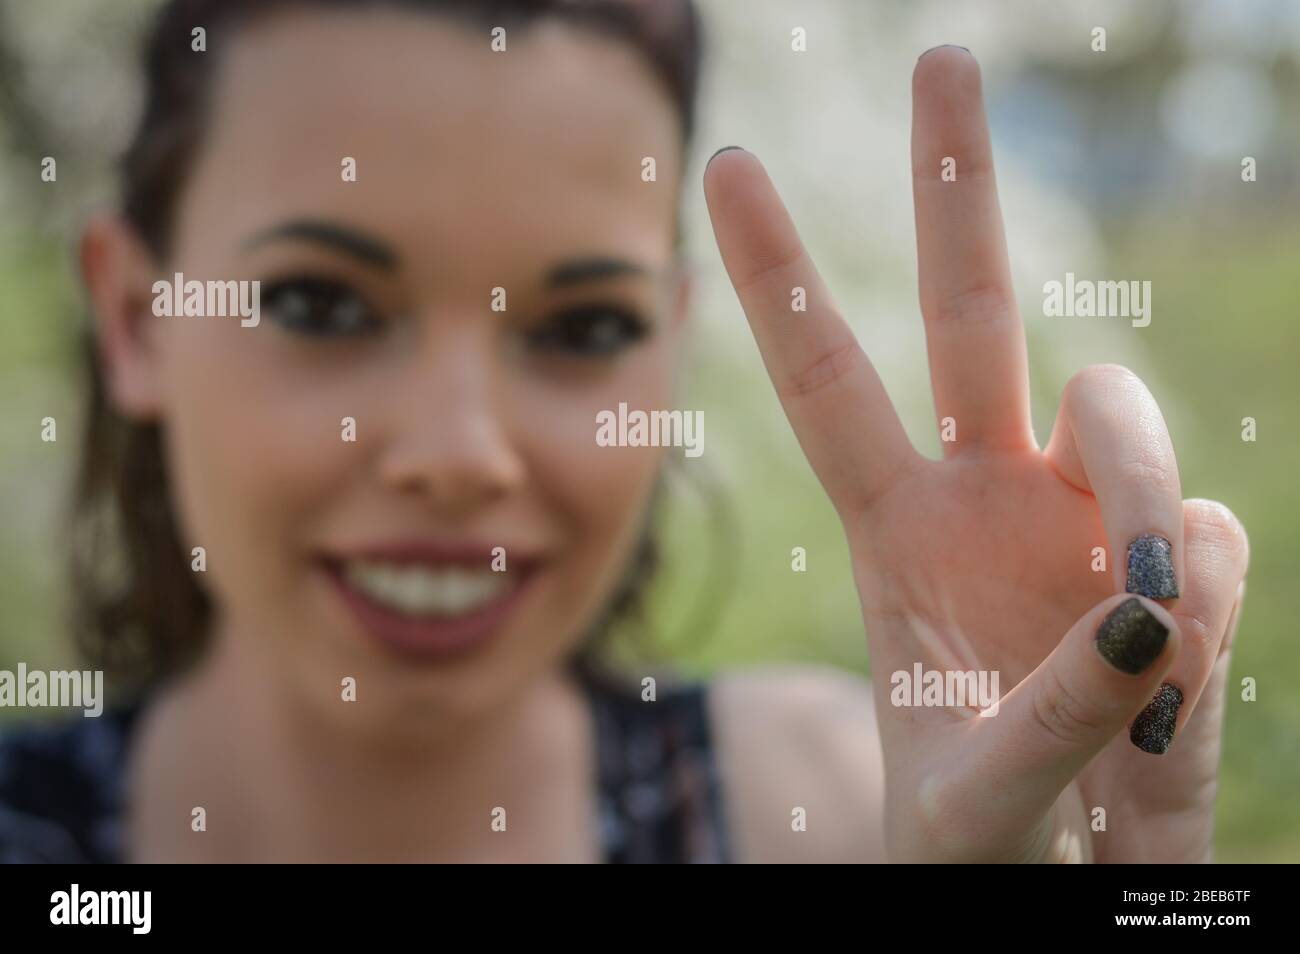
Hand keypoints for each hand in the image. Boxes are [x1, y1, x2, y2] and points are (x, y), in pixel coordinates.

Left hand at [703, 46, 1249, 862]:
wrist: (1062, 877)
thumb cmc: (972, 843)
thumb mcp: (970, 799)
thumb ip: (1047, 723)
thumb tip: (1141, 619)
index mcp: (896, 530)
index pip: (824, 380)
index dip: (780, 274)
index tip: (729, 162)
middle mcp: (989, 491)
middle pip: (969, 311)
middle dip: (957, 190)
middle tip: (940, 56)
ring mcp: (1084, 513)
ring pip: (1122, 414)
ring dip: (1140, 502)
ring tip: (1144, 639)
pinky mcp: (1171, 555)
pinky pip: (1207, 528)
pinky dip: (1203, 596)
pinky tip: (1174, 681)